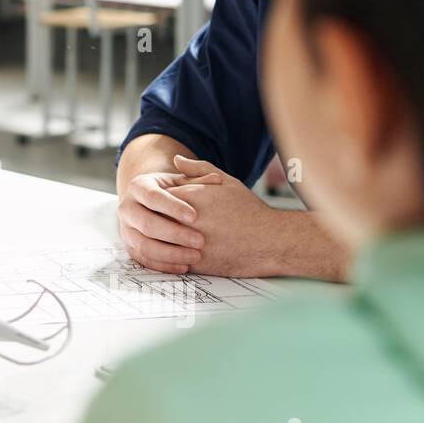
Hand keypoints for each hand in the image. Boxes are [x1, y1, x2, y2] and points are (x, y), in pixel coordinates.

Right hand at [118, 163, 223, 273]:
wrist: (150, 203)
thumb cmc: (171, 191)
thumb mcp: (181, 180)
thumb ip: (199, 178)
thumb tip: (216, 178)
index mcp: (138, 186)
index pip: (152, 197)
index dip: (173, 208)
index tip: (195, 217)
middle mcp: (127, 208)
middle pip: (146, 224)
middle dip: (175, 234)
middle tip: (200, 241)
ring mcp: (125, 229)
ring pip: (143, 245)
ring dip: (170, 254)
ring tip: (195, 256)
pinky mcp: (129, 246)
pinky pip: (143, 259)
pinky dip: (163, 265)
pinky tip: (184, 266)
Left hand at [166, 155, 295, 278]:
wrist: (270, 241)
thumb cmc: (250, 210)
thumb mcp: (226, 181)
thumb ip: (197, 168)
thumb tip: (176, 159)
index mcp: (190, 197)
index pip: (156, 197)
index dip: (156, 200)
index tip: (159, 203)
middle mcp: (186, 220)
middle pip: (153, 218)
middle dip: (153, 218)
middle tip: (155, 220)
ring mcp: (189, 243)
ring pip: (158, 241)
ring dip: (157, 239)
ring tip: (161, 237)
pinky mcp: (195, 263)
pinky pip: (170, 260)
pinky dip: (167, 257)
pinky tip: (172, 253)